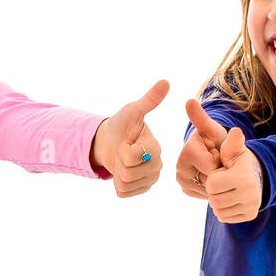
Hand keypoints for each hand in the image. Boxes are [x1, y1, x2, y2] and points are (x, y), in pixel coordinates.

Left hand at [90, 80, 168, 196]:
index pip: (133, 157)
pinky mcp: (140, 189)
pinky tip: (122, 172)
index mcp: (156, 148)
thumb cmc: (121, 125)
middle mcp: (157, 165)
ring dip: (117, 173)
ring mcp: (149, 179)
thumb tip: (166, 82)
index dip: (123, 150)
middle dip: (119, 162)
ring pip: (125, 185)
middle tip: (122, 152)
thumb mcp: (131, 111)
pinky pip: (122, 193)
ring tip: (122, 162)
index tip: (127, 141)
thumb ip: (149, 100)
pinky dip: (117, 184)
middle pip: (128, 173)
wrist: (109, 142)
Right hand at [176, 98, 224, 199]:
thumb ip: (202, 118)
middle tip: (217, 161)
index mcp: (186, 152)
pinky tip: (211, 176)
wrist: (214, 153)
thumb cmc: (215, 139)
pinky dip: (211, 187)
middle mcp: (179, 168)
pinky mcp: (185, 189)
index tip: (218, 152)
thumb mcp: (213, 129)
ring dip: (217, 181)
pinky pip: (203, 194)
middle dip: (219, 172)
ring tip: (215, 168)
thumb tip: (189, 100)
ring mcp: (181, 180)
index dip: (221, 161)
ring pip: (207, 189)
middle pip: (209, 180)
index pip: (211, 167)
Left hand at [185, 100, 263, 222]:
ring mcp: (251, 206)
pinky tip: (230, 197)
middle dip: (213, 189)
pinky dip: (224, 209)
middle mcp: (250, 193)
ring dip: (217, 200)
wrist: (257, 172)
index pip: (212, 184)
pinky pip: (224, 217)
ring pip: (218, 210)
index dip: (211, 176)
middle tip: (221, 179)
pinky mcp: (250, 216)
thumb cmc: (235, 155)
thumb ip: (205, 124)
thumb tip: (189, 102)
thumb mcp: (224, 140)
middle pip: (214, 199)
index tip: (219, 169)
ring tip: (225, 187)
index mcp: (242, 175)